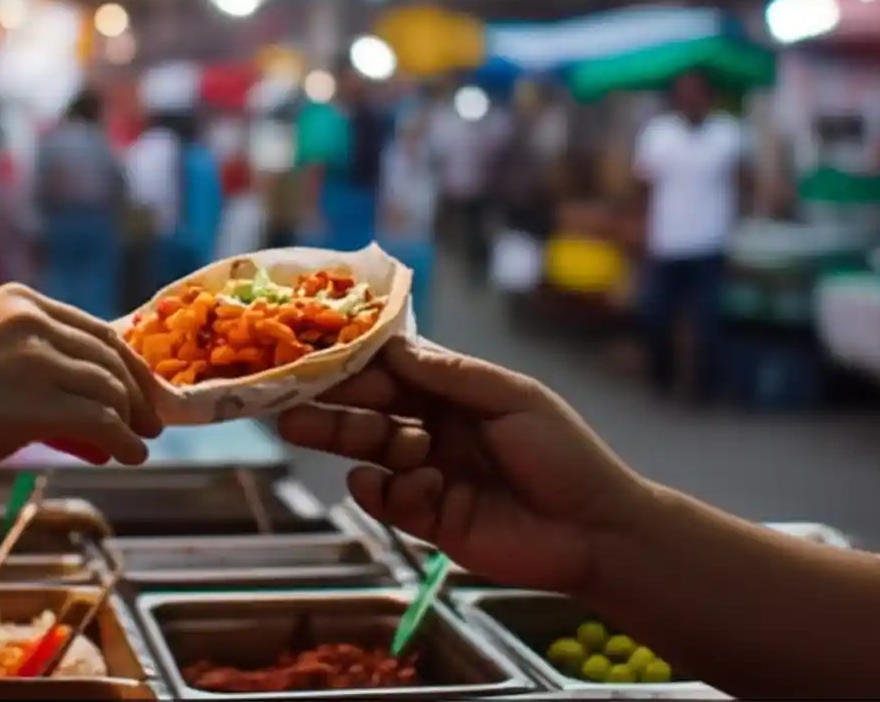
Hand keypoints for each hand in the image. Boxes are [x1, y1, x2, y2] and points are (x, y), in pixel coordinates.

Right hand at [0, 284, 163, 500]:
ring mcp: (32, 358)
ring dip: (130, 422)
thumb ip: (34, 370)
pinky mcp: (34, 403)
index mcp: (14, 301)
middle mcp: (27, 319)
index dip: (126, 366)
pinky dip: (123, 442)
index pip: (93, 330)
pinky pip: (102, 422)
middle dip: (137, 393)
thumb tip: (98, 406)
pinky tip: (128, 458)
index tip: (141, 392)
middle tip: (152, 422)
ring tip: (136, 446)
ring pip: (109, 391)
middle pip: (109, 357)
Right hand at [277, 337, 649, 592]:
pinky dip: (384, 490)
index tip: (316, 354)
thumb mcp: (514, 399)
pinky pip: (387, 499)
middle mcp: (434, 430)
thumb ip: (452, 375)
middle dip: (329, 406)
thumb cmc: (564, 454)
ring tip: (307, 430)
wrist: (595, 531)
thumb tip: (391, 349)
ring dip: (346, 439)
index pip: (394, 373)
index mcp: (454, 395)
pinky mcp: (428, 519)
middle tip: (284, 403)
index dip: (356, 365)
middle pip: (370, 413)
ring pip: (368, 453)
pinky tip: (403, 483)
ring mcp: (427, 475)